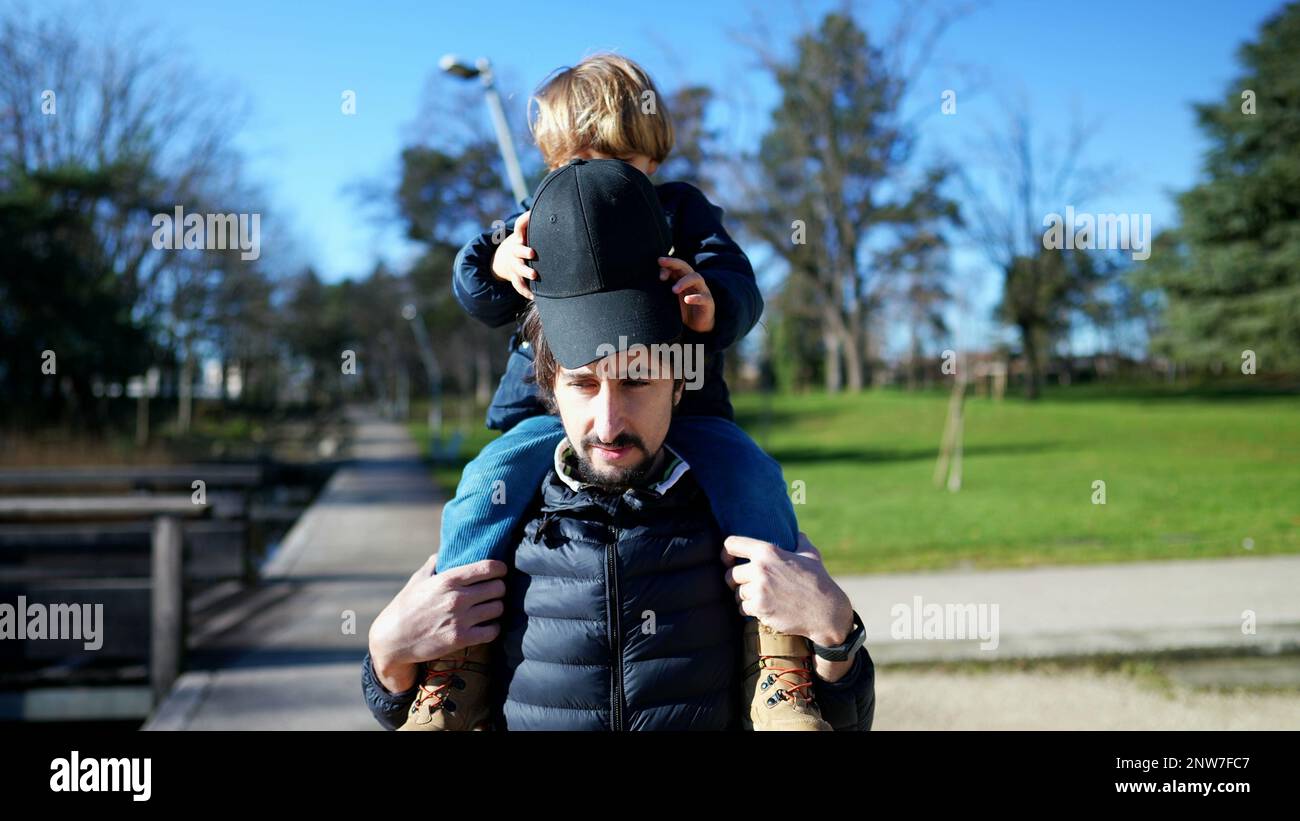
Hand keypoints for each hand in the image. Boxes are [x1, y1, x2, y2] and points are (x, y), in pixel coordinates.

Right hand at [368, 554, 507, 692]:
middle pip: (498, 588)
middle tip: (493, 592)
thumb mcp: (417, 580)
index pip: (489, 568)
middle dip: (498, 589)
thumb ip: (434, 564)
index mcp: (448, 580)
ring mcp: (460, 619)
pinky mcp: (461, 639)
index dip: (500, 569)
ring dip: (496, 609)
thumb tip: (443, 552)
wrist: (392, 640)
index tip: (500, 572)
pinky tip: (486, 626)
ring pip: (498, 609)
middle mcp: (457, 598)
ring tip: (489, 609)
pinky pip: (492, 631)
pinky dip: (492, 628)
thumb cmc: (405, 606)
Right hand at [491, 210, 535, 299]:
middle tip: (533, 253)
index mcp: (519, 237)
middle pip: (517, 250)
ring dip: (525, 272)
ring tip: (534, 275)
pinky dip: (525, 291)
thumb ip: (536, 222)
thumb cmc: (523, 242)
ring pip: (517, 269)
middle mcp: (515, 251)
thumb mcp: (526, 231)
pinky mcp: (514, 277)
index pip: (520, 226)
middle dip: (524, 251)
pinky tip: (534, 296)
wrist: (504, 258)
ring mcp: (514, 265)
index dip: (524, 221)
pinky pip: (518, 285)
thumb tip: (558, 207)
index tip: (531, 217)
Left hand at [658, 256, 714, 332]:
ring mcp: (702, 290)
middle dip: (673, 262)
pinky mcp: (708, 302)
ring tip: (673, 289)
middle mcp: (693, 281)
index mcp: (683, 278)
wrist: (698, 325)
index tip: (657, 265)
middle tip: (661, 261)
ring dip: (683, 281)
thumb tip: (645, 283)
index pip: (675, 265)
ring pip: (696, 278)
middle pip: (685, 266)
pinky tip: (687, 300)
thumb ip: (662, 289)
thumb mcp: (670, 298)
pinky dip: (695, 298)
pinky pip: (703, 297)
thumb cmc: (682, 309)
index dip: (667, 264)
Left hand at [722, 532, 852, 646]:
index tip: (729, 560)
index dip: (726, 552)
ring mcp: (759, 589)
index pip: (731, 544)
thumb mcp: (811, 556)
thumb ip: (800, 541)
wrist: (826, 612)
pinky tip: (761, 609)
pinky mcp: (760, 608)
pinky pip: (743, 608)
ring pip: (737, 593)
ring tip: (758, 598)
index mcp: (768, 551)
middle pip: (730, 574)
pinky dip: (749, 610)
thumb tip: (798, 533)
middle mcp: (760, 569)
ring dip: (744, 597)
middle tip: (746, 586)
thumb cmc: (819, 581)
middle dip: (735, 582)